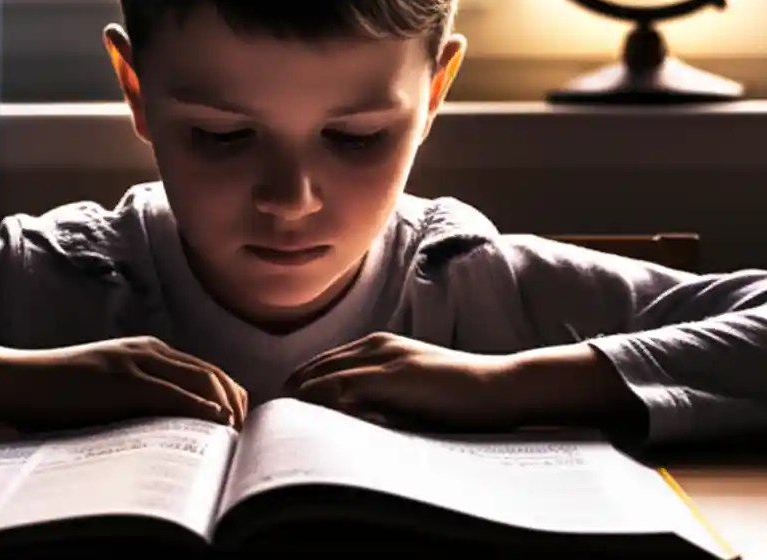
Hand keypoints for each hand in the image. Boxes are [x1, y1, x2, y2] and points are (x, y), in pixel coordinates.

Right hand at [9, 336, 247, 429]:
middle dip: (235, 403)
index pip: (205, 370)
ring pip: (199, 381)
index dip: (229, 396)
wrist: (18, 381)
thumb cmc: (59, 393)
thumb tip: (173, 430)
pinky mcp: (121, 380)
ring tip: (234, 436)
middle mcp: (148, 350)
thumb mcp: (107, 388)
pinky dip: (199, 408)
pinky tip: (214, 423)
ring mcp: (135, 362)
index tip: (239, 424)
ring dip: (224, 408)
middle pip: (211, 374)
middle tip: (244, 436)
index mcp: (147, 350)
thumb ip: (139, 398)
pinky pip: (171, 394)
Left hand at [282, 332, 521, 431]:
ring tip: (274, 419)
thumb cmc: (463, 395)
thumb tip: (352, 419)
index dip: (302, 383)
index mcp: (382, 347)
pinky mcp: (396, 376)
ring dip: (298, 396)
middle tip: (266, 416)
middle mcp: (378, 346)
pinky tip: (303, 416)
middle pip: (318, 366)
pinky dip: (320, 399)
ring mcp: (386, 358)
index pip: (328, 364)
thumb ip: (385, 397)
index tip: (280, 406)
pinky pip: (344, 386)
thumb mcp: (416, 391)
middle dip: (291, 390)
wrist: (500, 385)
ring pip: (326, 374)